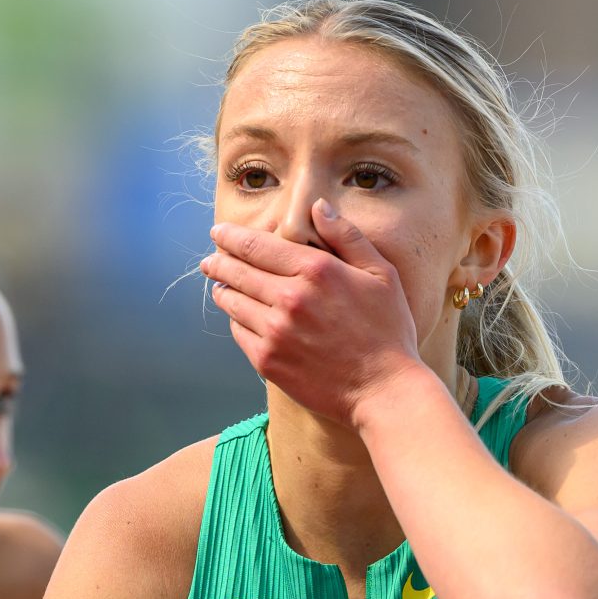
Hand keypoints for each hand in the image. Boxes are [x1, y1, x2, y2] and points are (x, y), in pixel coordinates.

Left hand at [199, 200, 424, 427]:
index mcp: (315, 271)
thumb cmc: (388, 331)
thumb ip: (346, 237)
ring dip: (223, 291)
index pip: (257, 246)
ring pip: (233, 303)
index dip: (231, 237)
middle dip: (219, 262)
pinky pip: (239, 333)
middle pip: (237, 272)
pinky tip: (240, 318)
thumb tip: (317, 208)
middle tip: (209, 261)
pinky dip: (236, 322)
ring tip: (221, 288)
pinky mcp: (268, 361)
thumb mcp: (380, 274)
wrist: (384, 390)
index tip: (219, 232)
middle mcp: (289, 298)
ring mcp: (275, 332)